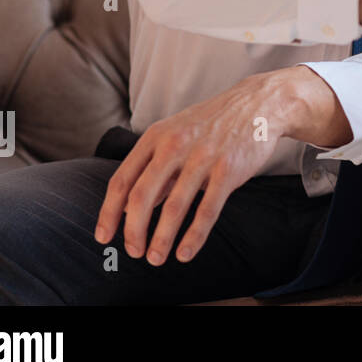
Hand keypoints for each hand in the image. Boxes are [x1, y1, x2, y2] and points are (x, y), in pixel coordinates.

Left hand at [93, 67, 312, 265]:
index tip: (103, 238)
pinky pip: (207, 210)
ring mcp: (203, 157)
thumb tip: (135, 206)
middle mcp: (175, 145)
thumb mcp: (176, 134)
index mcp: (156, 137)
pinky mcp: (229, 169)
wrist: (258, 104)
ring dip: (161, 239)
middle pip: (142, 196)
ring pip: (174, 207)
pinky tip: (185, 253)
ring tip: (155, 258)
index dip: (108, 213)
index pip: (122, 180)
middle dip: (133, 231)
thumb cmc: (213, 123)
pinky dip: (194, 236)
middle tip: (134, 252)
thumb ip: (156, 168)